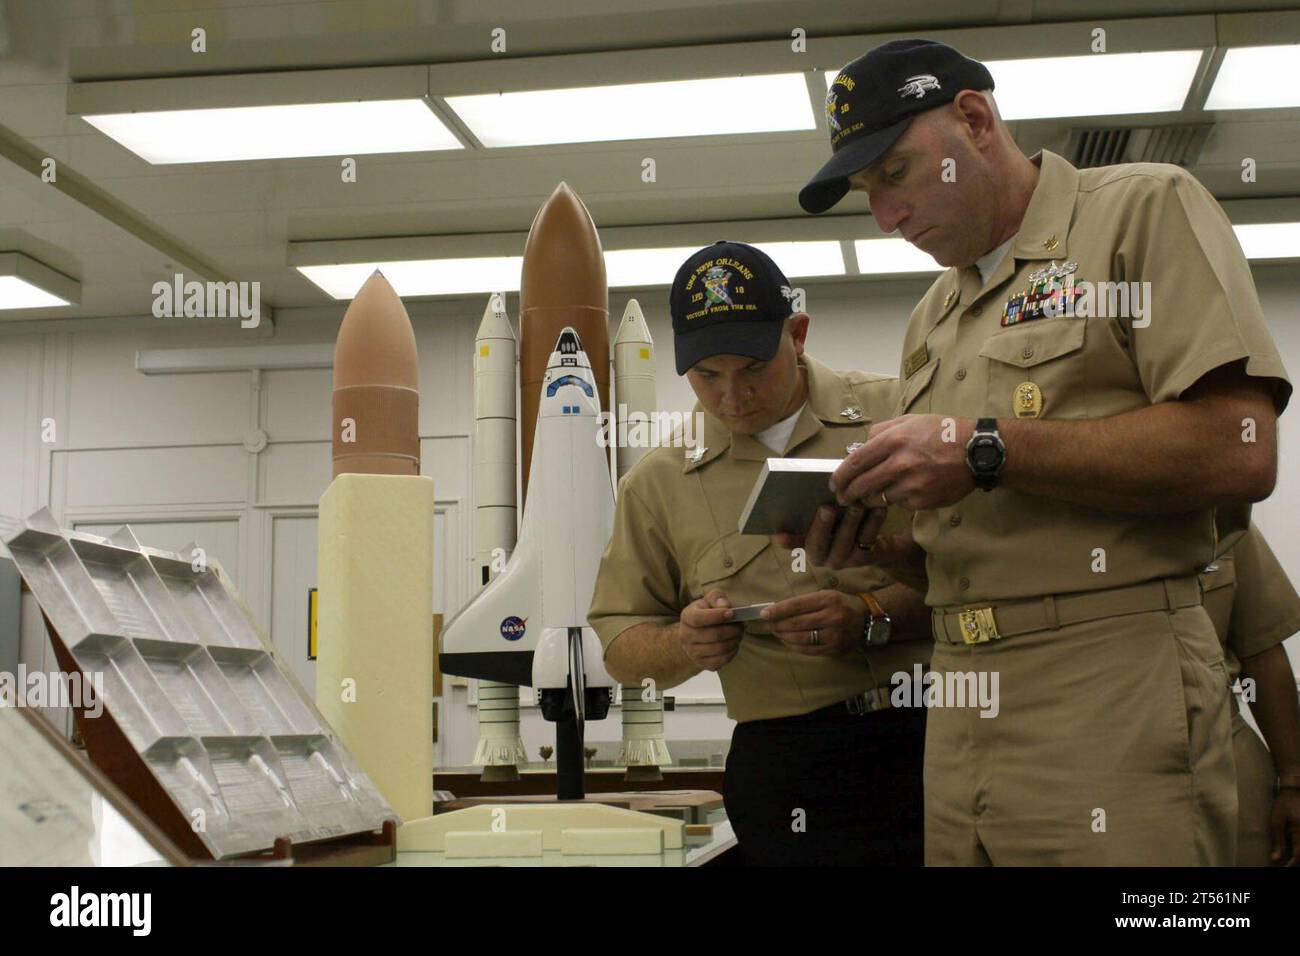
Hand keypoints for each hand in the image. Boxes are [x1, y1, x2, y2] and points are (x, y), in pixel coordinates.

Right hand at [678, 588, 742, 671]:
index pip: (699, 618)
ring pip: (720, 648)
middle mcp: (686, 636)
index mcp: (687, 617)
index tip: (732, 613)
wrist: (692, 634)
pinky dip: (732, 652)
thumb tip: (726, 606)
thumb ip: (717, 598)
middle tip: (741, 625)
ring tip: (739, 634)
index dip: (717, 616)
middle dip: (732, 630)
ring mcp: (693, 652)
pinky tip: (734, 644)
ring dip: (734, 641)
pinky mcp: (702, 663)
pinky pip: (722, 660)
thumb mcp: (708, 601)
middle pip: (713, 635)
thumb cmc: (704, 613)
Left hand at [760, 590, 864, 656]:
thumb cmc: (841, 604)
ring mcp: (833, 635)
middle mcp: (831, 617)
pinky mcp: (834, 649)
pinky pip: (808, 650)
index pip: (797, 605)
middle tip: (768, 624)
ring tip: (777, 632)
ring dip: (783, 636)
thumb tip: (778, 609)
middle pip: (796, 623)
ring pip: (800, 638)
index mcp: (828, 600)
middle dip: (778, 624)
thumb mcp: (826, 595)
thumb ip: (805, 602)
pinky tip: (788, 641)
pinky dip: (794, 646)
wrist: (867, 620)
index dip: (778, 610)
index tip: (764, 613)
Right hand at [774, 505, 927, 588]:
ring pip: (844, 541)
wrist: (869, 542)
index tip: (779, 535)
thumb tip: (800, 502)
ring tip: (855, 505)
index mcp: (809, 547)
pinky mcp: (863, 557)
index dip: (789, 540)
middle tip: (826, 508)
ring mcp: (844, 560)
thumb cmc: (839, 524)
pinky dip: (873, 523)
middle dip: (822, 526)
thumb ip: (811, 515)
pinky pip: (867, 539)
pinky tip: (877, 509)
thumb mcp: (823, 523)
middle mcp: (824, 558)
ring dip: (850, 522)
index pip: (795, 544)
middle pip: (818, 545)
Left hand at [830, 415, 976, 510]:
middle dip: (847, 494)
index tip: (833, 483)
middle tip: (843, 498)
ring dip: (868, 500)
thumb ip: (882, 431)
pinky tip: (898, 495)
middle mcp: (900, 463)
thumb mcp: (910, 421)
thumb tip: (861, 445)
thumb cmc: (943, 433)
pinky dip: (894, 502)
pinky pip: (898, 504)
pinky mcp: (922, 501)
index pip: (855, 462)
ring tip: (866, 498)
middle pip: (861, 485)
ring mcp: (912, 485)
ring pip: (877, 498)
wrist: (976, 452)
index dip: (840, 475)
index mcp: (893, 440)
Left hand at [1270, 787, 1299, 865]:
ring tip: (1288, 861)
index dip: (1290, 864)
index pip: (1298, 856)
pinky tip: (1293, 851)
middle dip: (1295, 863)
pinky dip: (1299, 850)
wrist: (1295, 791)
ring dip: (1298, 857)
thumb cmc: (1283, 805)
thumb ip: (1277, 841)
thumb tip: (1275, 858)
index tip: (1281, 868)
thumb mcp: (1276, 821)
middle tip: (1284, 866)